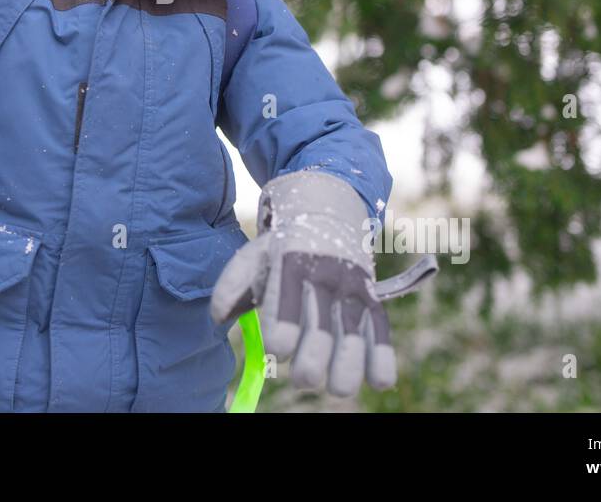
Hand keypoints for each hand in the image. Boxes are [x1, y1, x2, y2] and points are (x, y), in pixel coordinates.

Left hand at [211, 169, 396, 397]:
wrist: (326, 212)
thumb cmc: (281, 247)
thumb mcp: (254, 255)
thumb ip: (232, 284)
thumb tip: (217, 317)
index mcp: (290, 263)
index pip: (287, 301)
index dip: (284, 331)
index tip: (279, 349)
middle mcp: (323, 274)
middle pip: (322, 323)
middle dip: (313, 359)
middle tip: (304, 378)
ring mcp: (351, 286)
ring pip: (354, 331)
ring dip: (348, 365)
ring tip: (338, 388)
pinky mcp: (370, 297)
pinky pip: (380, 328)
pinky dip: (382, 355)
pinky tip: (380, 382)